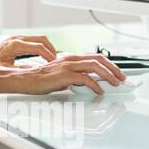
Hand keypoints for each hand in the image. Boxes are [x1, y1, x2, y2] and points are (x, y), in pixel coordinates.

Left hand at [0, 34, 56, 67]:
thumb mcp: (7, 71)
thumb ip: (22, 71)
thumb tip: (36, 74)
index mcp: (15, 45)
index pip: (39, 47)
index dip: (49, 56)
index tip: (54, 64)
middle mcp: (16, 39)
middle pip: (42, 39)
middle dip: (52, 50)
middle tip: (57, 61)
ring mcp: (16, 38)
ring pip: (38, 38)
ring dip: (47, 48)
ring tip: (51, 59)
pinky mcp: (15, 41)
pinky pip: (32, 41)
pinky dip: (40, 47)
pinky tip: (41, 57)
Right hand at [10, 52, 127, 95]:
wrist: (26, 80)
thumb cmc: (41, 80)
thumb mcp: (62, 77)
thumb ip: (75, 77)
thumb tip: (88, 83)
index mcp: (71, 58)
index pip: (96, 57)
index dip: (109, 64)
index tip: (117, 73)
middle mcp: (71, 59)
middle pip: (99, 59)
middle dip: (114, 69)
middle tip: (122, 78)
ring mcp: (68, 66)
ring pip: (95, 67)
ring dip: (108, 76)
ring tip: (115, 84)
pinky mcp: (65, 75)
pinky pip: (85, 79)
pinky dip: (95, 85)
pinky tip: (99, 91)